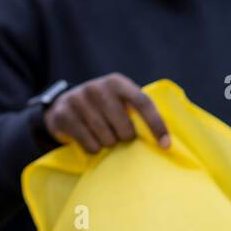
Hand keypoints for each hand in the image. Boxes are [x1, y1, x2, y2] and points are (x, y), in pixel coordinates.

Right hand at [43, 73, 170, 153]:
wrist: (64, 104)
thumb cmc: (104, 108)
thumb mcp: (120, 101)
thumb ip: (139, 111)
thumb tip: (166, 140)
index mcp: (116, 82)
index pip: (142, 103)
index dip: (156, 125)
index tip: (165, 145)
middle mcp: (96, 87)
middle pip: (124, 127)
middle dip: (125, 137)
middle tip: (120, 136)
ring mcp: (77, 99)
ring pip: (106, 137)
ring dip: (109, 144)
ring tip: (105, 138)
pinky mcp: (63, 114)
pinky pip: (88, 142)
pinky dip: (93, 148)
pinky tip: (91, 141)